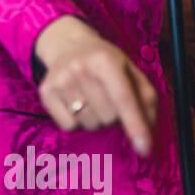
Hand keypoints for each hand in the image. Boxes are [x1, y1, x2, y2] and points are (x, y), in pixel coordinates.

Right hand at [33, 16, 158, 155]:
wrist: (68, 45)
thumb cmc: (106, 62)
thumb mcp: (130, 71)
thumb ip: (145, 99)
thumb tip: (148, 133)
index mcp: (105, 60)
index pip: (123, 99)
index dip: (136, 126)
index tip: (145, 150)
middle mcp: (80, 68)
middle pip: (108, 117)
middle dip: (114, 116)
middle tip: (108, 98)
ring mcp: (60, 80)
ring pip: (90, 124)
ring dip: (96, 119)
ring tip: (92, 99)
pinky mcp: (46, 91)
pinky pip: (69, 126)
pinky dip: (76, 121)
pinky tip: (76, 104)